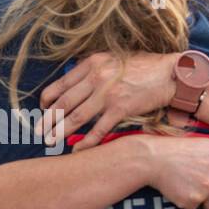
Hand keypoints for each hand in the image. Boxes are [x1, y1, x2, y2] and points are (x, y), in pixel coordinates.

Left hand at [38, 52, 177, 150]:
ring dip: (60, 131)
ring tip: (50, 141)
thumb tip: (75, 82)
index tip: (42, 109)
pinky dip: (86, 141)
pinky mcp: (121, 108)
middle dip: (48, 119)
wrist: (170, 74)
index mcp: (92, 63)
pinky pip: (98, 129)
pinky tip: (78, 150)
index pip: (61, 84)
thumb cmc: (143, 67)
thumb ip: (93, 69)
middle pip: (64, 102)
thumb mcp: (113, 59)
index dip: (48, 99)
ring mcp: (108, 94)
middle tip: (38, 132)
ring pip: (76, 117)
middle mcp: (96, 77)